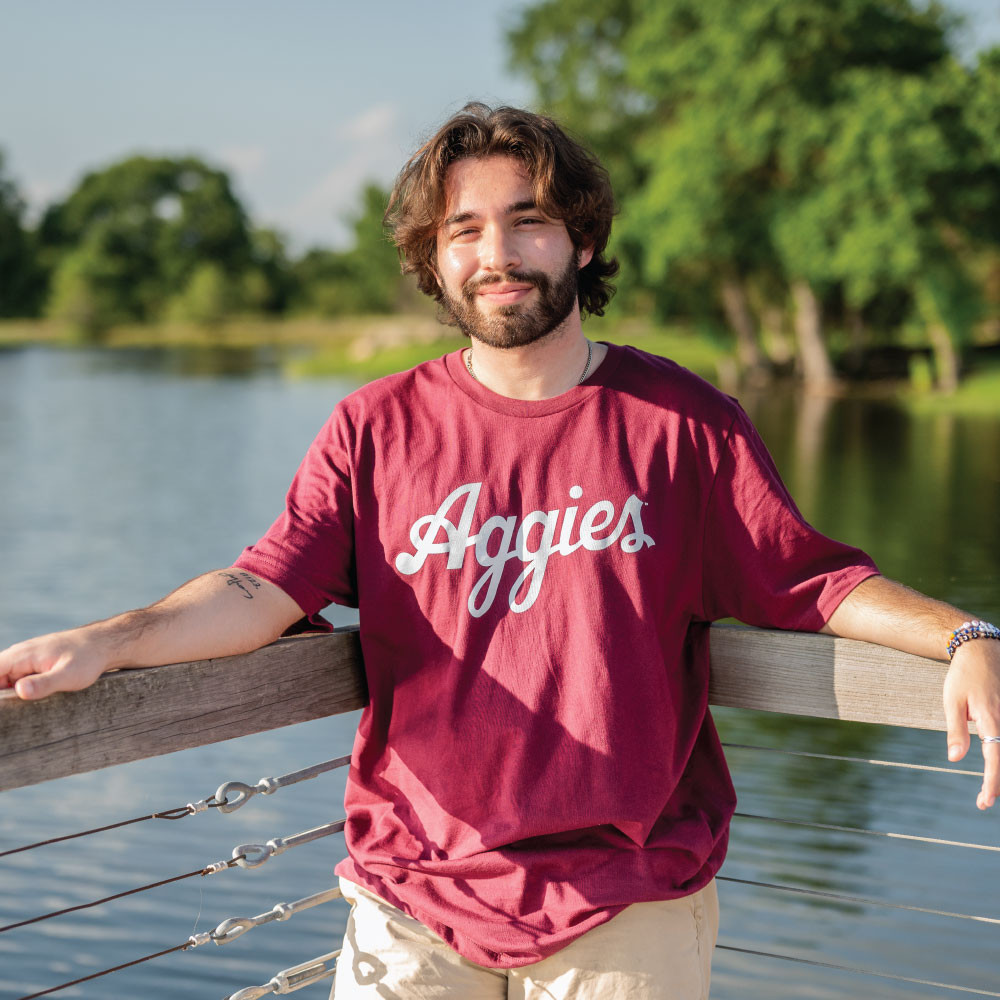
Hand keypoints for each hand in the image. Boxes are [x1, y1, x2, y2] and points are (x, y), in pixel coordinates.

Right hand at [0, 629, 109, 699]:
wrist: (104, 644)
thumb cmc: (88, 658)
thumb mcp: (68, 675)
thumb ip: (43, 683)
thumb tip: (20, 690)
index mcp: (20, 656)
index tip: (5, 709)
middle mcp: (18, 655)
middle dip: (3, 698)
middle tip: (13, 718)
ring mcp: (26, 659)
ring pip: (7, 681)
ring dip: (12, 696)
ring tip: (31, 706)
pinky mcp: (35, 665)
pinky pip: (19, 679)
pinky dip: (22, 690)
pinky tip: (35, 701)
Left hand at [943, 640, 999, 809]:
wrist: (982, 651)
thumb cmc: (963, 676)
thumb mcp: (952, 701)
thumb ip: (955, 731)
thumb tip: (955, 759)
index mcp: (991, 718)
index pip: (996, 759)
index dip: (992, 783)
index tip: (984, 801)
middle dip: (999, 782)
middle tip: (985, 799)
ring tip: (991, 787)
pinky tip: (997, 764)